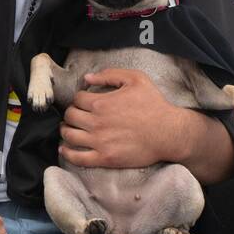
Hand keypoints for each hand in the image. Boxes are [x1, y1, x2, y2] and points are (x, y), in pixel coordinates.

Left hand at [58, 67, 192, 167]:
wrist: (169, 133)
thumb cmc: (154, 104)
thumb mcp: (136, 79)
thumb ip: (110, 75)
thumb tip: (87, 78)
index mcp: (101, 103)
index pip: (77, 99)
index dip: (79, 99)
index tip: (84, 102)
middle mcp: (96, 123)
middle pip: (70, 117)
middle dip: (71, 114)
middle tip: (76, 115)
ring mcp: (99, 142)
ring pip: (69, 136)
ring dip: (66, 131)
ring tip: (68, 129)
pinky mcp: (104, 158)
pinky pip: (77, 158)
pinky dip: (67, 153)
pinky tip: (64, 149)